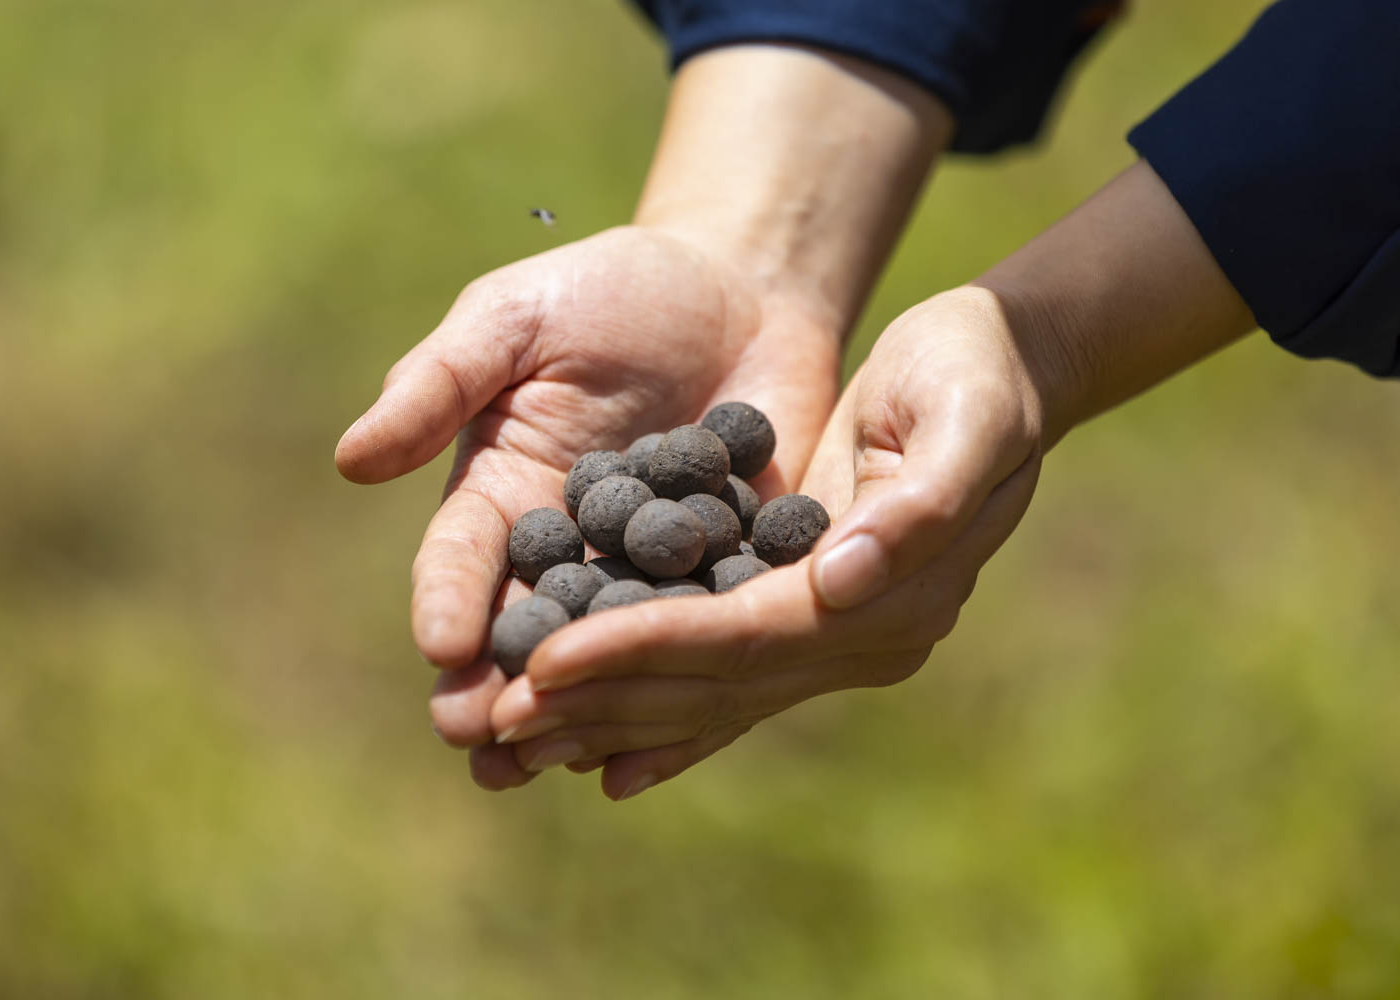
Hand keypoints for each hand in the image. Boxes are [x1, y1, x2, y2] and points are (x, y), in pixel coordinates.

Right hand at [334, 44, 954, 790]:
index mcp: (505, 494)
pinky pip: (711, 629)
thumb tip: (350, 462)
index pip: (464, 559)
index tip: (438, 647)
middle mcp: (571, 548)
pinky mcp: (736, 574)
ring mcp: (651, 571)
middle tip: (483, 740)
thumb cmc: (608, 291)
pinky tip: (685, 718)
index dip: (448, 601)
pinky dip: (695, 674)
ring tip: (568, 758)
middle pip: (529, 629)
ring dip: (590, 705)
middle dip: (504, 685)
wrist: (738, 288)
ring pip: (613, 651)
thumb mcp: (513, 320)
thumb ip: (440, 384)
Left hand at [488, 286, 1045, 797]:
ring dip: (604, 713)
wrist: (992, 372)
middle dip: (599, 699)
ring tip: (507, 736)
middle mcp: (858, 639)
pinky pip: (717, 673)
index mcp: (893, 596)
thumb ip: (917, 505)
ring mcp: (828, 636)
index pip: (746, 637)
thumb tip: (834, 584)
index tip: (545, 662)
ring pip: (701, 692)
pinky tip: (587, 743)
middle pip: (710, 683)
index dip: (642, 649)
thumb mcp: (966, 414)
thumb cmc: (978, 372)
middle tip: (492, 723)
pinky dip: (651, 707)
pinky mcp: (798, 611)